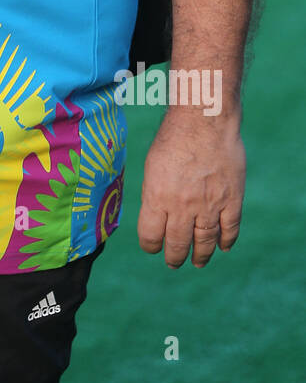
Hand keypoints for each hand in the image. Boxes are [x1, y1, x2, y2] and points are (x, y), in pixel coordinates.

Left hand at [137, 108, 244, 267]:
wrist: (205, 120)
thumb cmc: (174, 137)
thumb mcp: (151, 165)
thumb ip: (154, 193)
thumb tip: (155, 214)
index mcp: (158, 198)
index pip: (150, 236)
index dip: (150, 245)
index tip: (152, 247)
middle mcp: (183, 207)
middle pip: (177, 244)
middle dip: (174, 257)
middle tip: (173, 262)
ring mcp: (210, 205)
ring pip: (205, 241)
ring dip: (200, 256)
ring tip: (197, 262)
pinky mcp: (232, 199)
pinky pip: (230, 228)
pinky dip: (227, 241)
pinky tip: (223, 247)